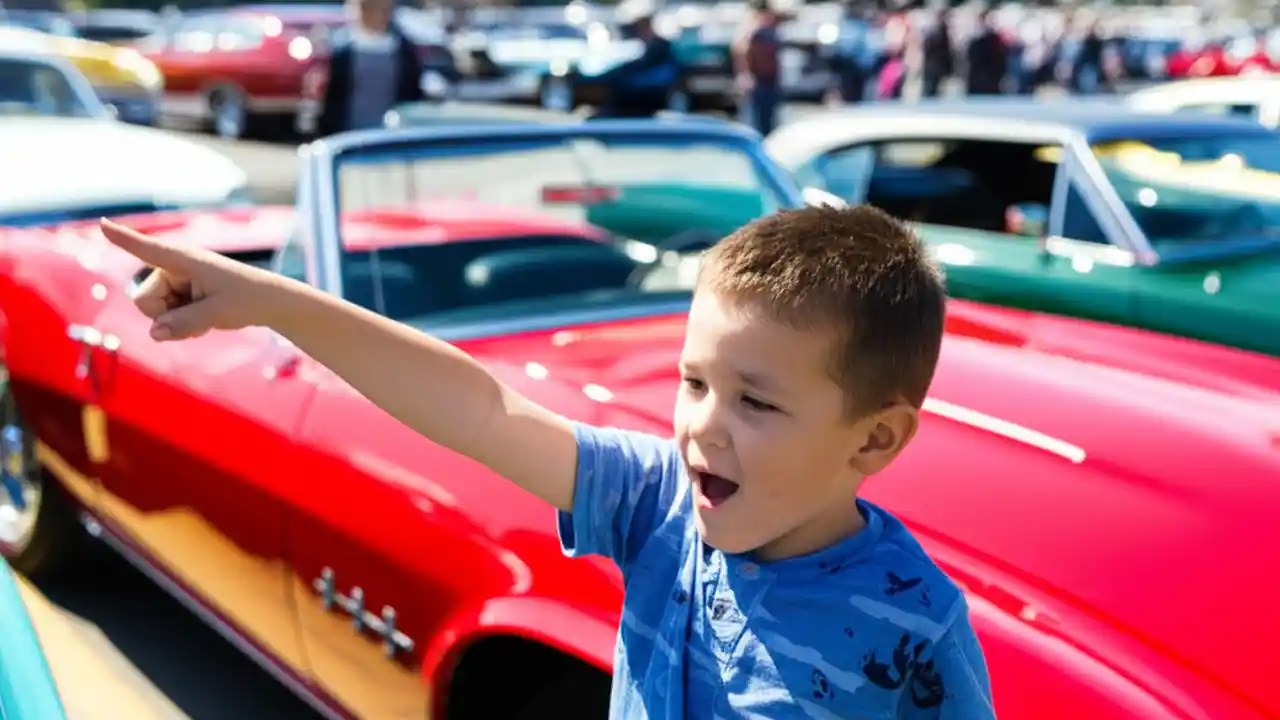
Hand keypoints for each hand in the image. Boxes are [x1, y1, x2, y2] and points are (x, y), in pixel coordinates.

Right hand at [99, 218, 281, 341]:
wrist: (268, 303)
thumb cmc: (247, 298)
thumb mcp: (217, 313)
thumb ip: (184, 323)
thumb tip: (154, 334)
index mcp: (185, 260)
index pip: (148, 249)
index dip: (123, 238)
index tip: (102, 223)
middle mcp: (175, 267)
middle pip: (144, 300)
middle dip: (163, 315)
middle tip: (198, 317)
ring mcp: (176, 282)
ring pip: (153, 313)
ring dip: (175, 322)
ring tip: (205, 317)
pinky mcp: (180, 296)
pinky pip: (165, 319)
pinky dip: (181, 325)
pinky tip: (203, 322)